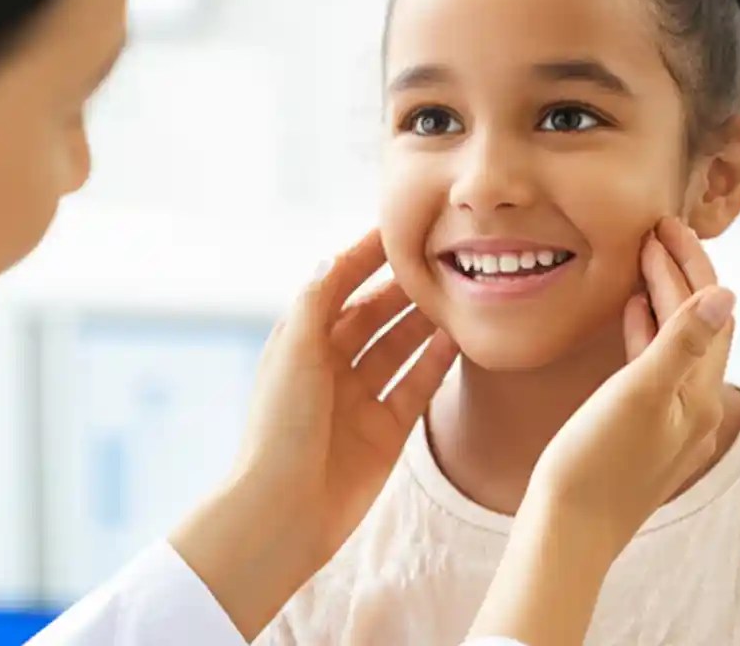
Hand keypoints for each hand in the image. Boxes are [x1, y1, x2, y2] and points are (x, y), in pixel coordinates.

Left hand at [171, 230, 457, 639]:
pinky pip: (416, 387)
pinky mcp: (386, 432)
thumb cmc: (280, 427)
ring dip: (424, 322)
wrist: (285, 510)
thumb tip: (337, 255)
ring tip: (458, 294)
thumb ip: (318, 300)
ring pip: (399, 349)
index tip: (400, 229)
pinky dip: (435, 363)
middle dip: (404, 289)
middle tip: (443, 261)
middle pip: (373, 316)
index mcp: (301, 344)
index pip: (338, 287)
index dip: (366, 258)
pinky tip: (457, 339)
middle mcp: (330, 367)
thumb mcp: (295, 350)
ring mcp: (359, 400)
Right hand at [469, 217, 733, 645]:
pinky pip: (656, 368)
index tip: (665, 224)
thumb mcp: (640, 394)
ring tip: (644, 260)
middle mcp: (696, 409)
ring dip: (664, 300)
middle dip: (681, 275)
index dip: (690, 264)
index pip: (709, 312)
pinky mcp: (642, 433)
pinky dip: (646, 334)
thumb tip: (727, 292)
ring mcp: (671, 423)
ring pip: (679, 345)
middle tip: (656, 231)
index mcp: (700, 395)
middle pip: (700, 325)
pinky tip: (628, 317)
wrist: (567, 534)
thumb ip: (682, 341)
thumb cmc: (595, 465)